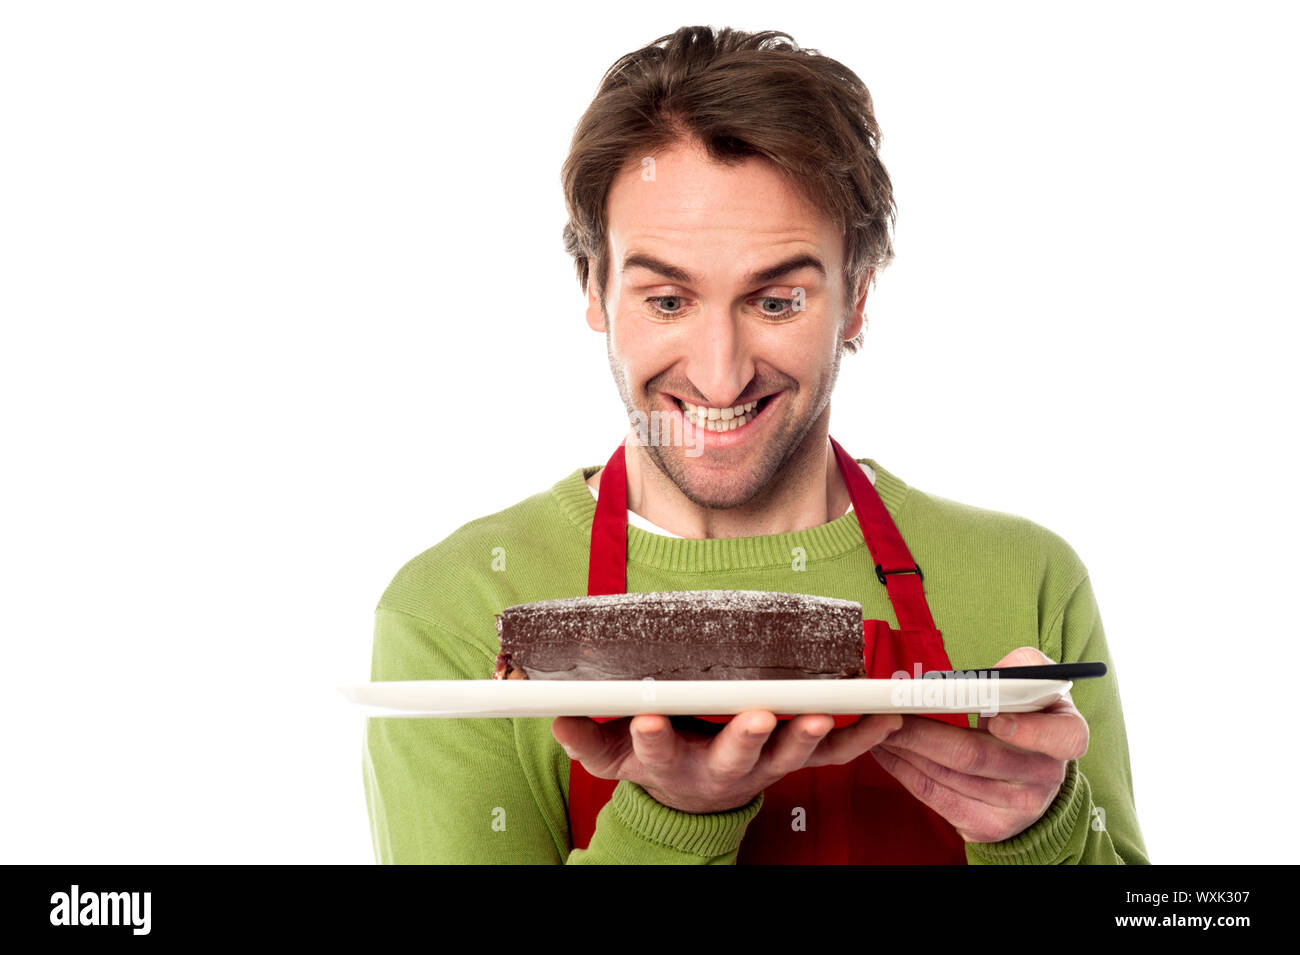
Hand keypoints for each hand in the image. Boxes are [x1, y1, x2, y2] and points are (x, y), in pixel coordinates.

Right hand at [552, 710, 902, 813]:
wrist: (697, 794)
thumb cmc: (658, 758)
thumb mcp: (613, 755)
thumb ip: (587, 736)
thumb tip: (555, 716)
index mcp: (673, 763)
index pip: (658, 750)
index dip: (653, 737)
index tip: (649, 722)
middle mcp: (723, 767)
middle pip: (736, 756)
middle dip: (747, 737)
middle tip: (759, 717)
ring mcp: (765, 765)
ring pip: (790, 755)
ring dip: (808, 736)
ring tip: (823, 717)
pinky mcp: (797, 758)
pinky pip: (835, 752)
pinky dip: (863, 736)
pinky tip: (885, 717)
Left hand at [870, 647, 1088, 843]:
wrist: (1032, 773)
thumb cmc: (1028, 714)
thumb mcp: (1037, 684)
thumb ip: (1021, 669)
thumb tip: (992, 676)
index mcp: (1067, 735)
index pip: (1063, 738)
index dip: (1029, 731)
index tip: (994, 720)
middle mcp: (1046, 776)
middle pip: (978, 756)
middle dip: (924, 732)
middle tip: (887, 712)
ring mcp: (1017, 807)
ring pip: (949, 777)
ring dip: (905, 749)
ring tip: (875, 726)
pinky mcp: (988, 825)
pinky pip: (936, 796)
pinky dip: (904, 771)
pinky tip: (885, 751)